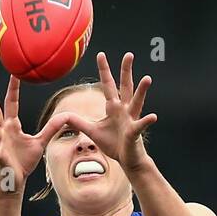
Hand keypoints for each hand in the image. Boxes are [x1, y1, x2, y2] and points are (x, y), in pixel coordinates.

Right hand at [0, 76, 70, 190]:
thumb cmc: (24, 160)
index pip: (12, 103)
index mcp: (11, 126)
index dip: (13, 89)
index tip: (14, 73)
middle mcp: (3, 132)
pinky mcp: (0, 158)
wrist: (15, 180)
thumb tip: (65, 116)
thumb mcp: (40, 142)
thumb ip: (50, 129)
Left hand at [56, 51, 156, 173]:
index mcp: (113, 107)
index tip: (101, 55)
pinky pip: (141, 126)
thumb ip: (78, 122)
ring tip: (147, 78)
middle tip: (129, 55)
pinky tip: (153, 117)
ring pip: (137, 102)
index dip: (104, 70)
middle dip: (126, 71)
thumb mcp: (92, 131)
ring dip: (142, 91)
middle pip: (125, 86)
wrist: (127, 160)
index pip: (108, 85)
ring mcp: (131, 120)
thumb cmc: (113, 144)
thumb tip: (63, 115)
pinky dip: (146, 121)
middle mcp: (124, 110)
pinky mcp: (135, 133)